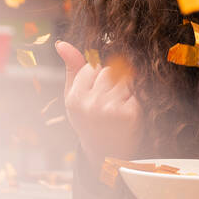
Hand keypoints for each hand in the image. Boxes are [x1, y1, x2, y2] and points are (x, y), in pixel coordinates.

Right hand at [59, 40, 141, 166]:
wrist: (106, 155)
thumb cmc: (89, 120)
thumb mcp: (74, 98)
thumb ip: (71, 69)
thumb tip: (61, 43)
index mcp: (75, 98)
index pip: (92, 67)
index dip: (98, 77)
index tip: (98, 93)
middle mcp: (91, 103)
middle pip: (109, 70)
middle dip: (113, 81)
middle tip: (109, 102)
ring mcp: (111, 109)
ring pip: (125, 78)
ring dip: (125, 89)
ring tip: (118, 106)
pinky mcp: (130, 114)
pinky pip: (137, 92)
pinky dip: (135, 100)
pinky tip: (128, 114)